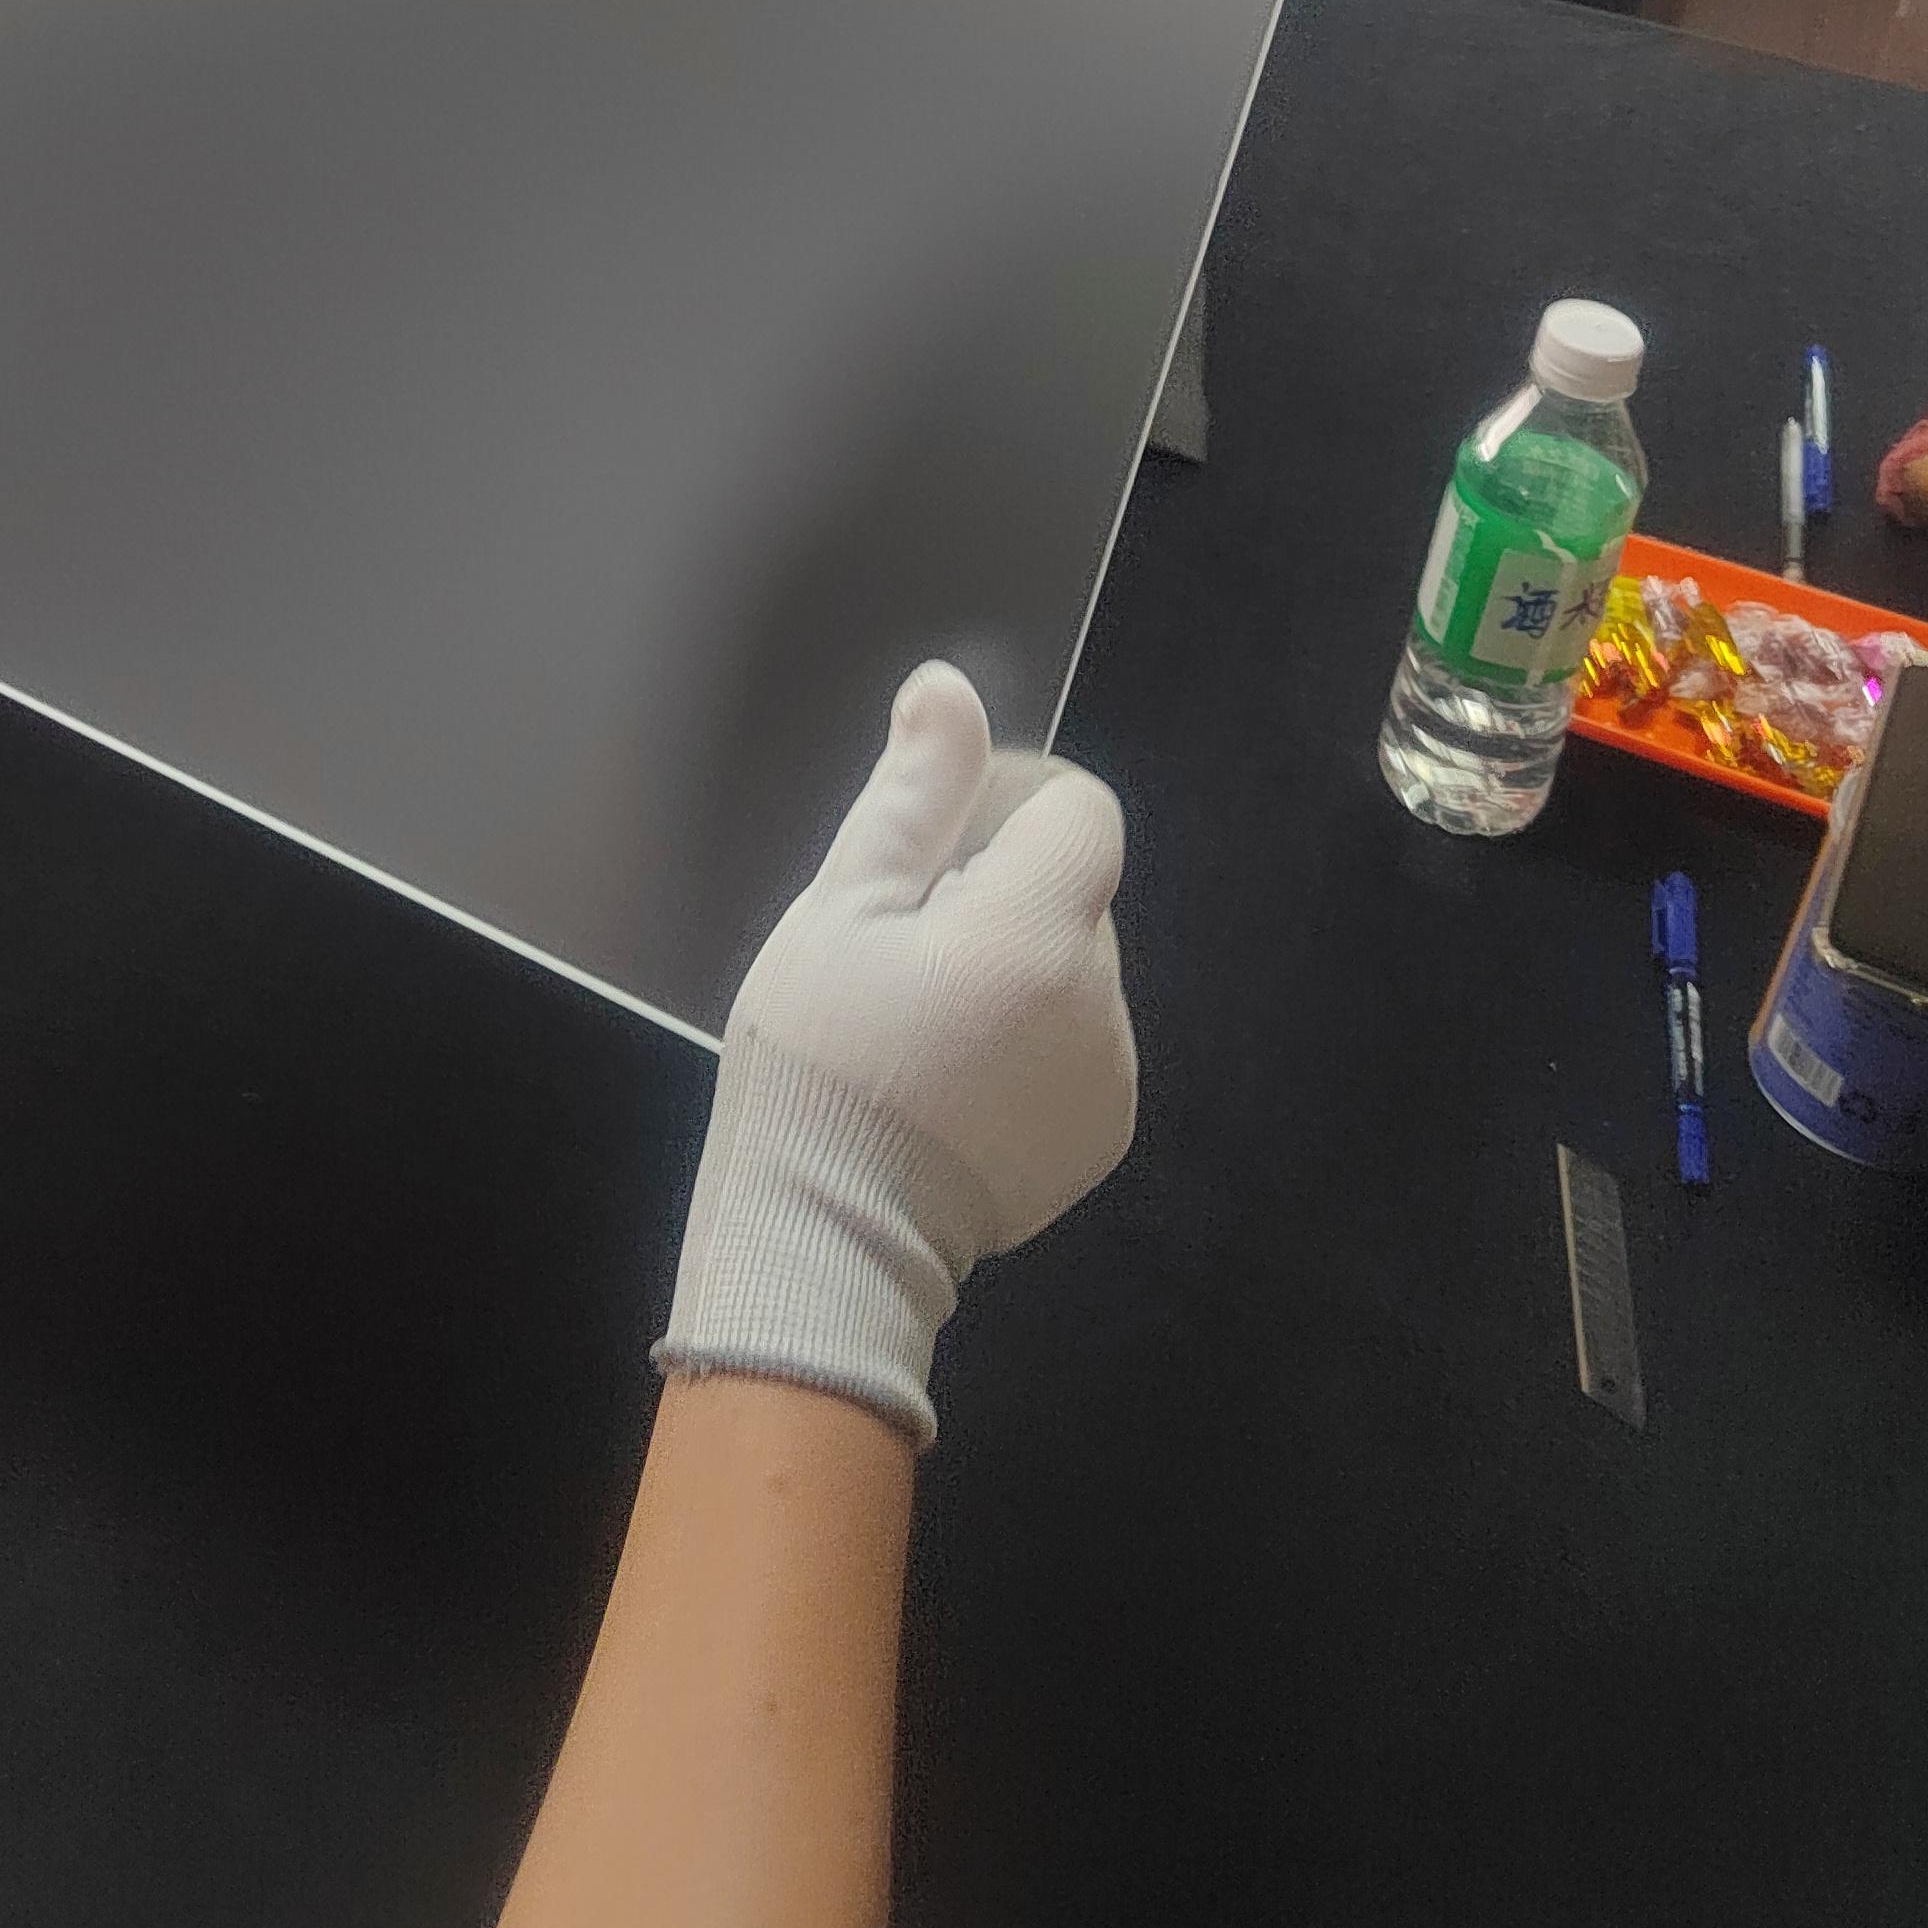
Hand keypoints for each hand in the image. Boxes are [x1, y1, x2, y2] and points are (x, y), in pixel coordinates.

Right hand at [656, 660, 1133, 1445]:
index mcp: (1037, 930)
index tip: (935, 859)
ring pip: (1074, 970)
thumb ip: (913, 795)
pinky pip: (1079, 1045)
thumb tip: (950, 688)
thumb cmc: (816, 1063)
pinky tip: (951, 1086)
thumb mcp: (841, 909)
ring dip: (1016, 974)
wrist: (826, 1239)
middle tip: (901, 961)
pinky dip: (1029, 1046)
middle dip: (1000, 901)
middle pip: (1071, 893)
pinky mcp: (1103, 1133)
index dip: (1010, 811)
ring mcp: (1111, 1073)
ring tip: (921, 1033)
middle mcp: (1100, 997)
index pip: (1080, 812)